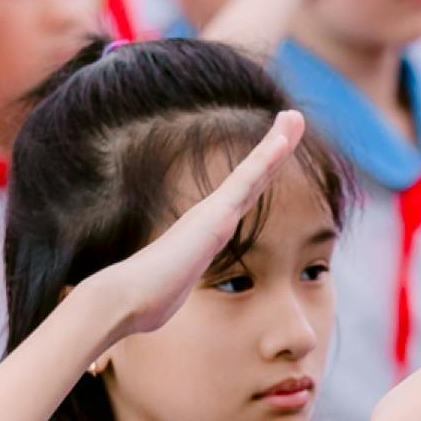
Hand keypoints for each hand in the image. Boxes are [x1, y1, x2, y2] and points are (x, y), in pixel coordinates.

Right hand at [82, 111, 306, 360]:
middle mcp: (210, 216)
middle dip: (274, 147)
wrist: (125, 299)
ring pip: (253, 170)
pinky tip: (283, 140)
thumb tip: (156, 303)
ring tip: (294, 117)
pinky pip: (246, 180)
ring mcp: (213, 213)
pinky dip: (266, 157)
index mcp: (205, 233)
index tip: (275, 151)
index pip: (242, 197)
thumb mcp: (167, 294)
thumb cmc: (144, 302)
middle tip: (291, 120)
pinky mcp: (214, 216)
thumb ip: (169, 290)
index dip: (260, 173)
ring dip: (276, 143)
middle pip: (252, 176)